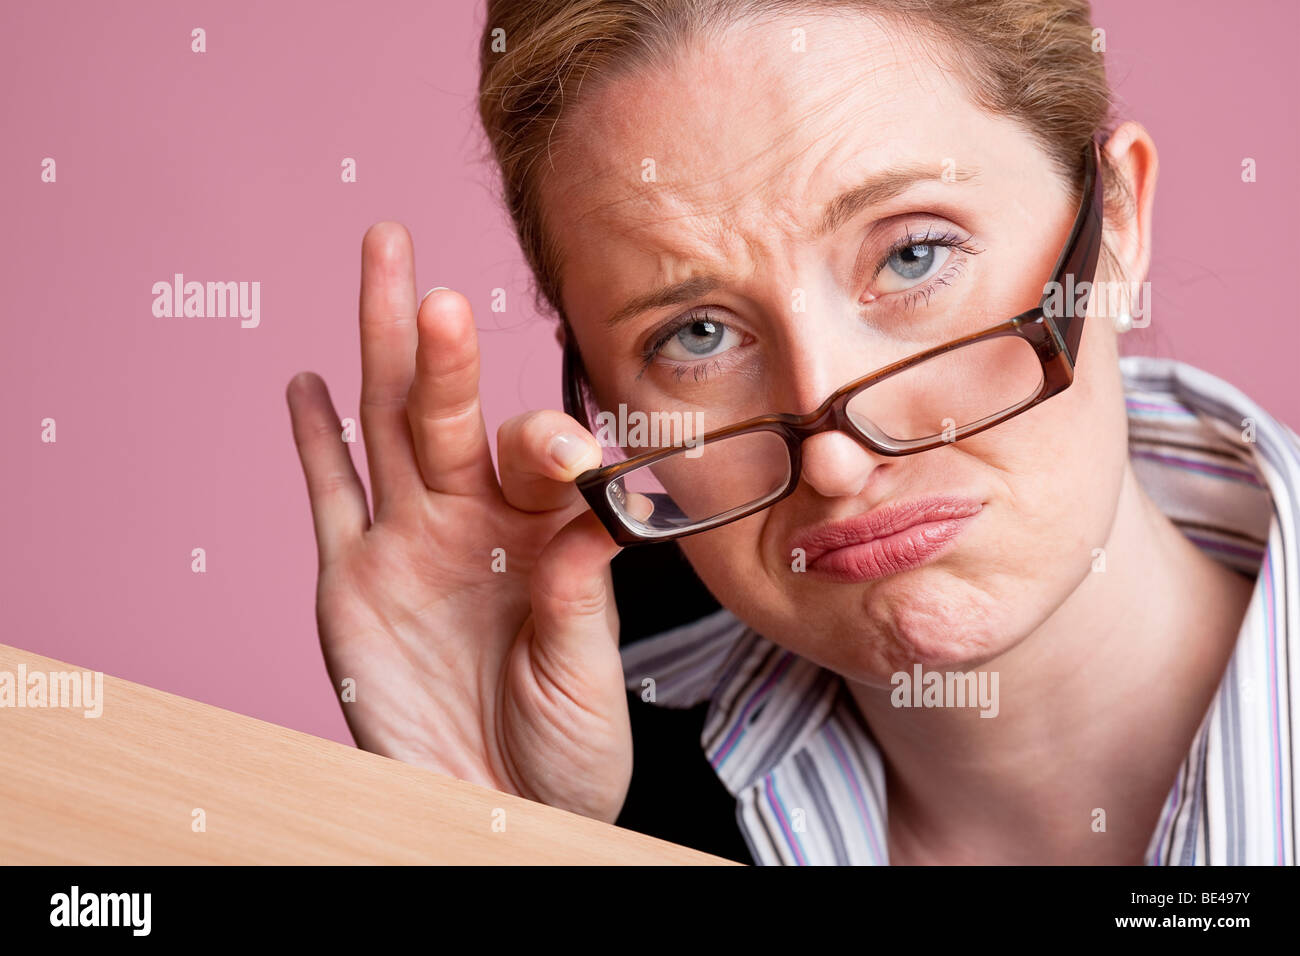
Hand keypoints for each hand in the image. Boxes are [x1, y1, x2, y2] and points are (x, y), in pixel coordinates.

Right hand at [286, 222, 630, 822]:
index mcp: (547, 537)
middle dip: (442, 347)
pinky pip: (330, 498)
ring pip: (387, 428)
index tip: (574, 457)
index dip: (554, 447)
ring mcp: (409, 543)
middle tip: (433, 276)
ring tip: (382, 262)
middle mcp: (475, 523)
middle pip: (451, 415)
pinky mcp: (350, 582)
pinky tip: (309, 378)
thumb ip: (580, 593)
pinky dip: (315, 441)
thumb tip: (594, 509)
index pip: (545, 463)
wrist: (500, 814)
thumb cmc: (563, 754)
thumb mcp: (586, 678)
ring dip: (381, 347)